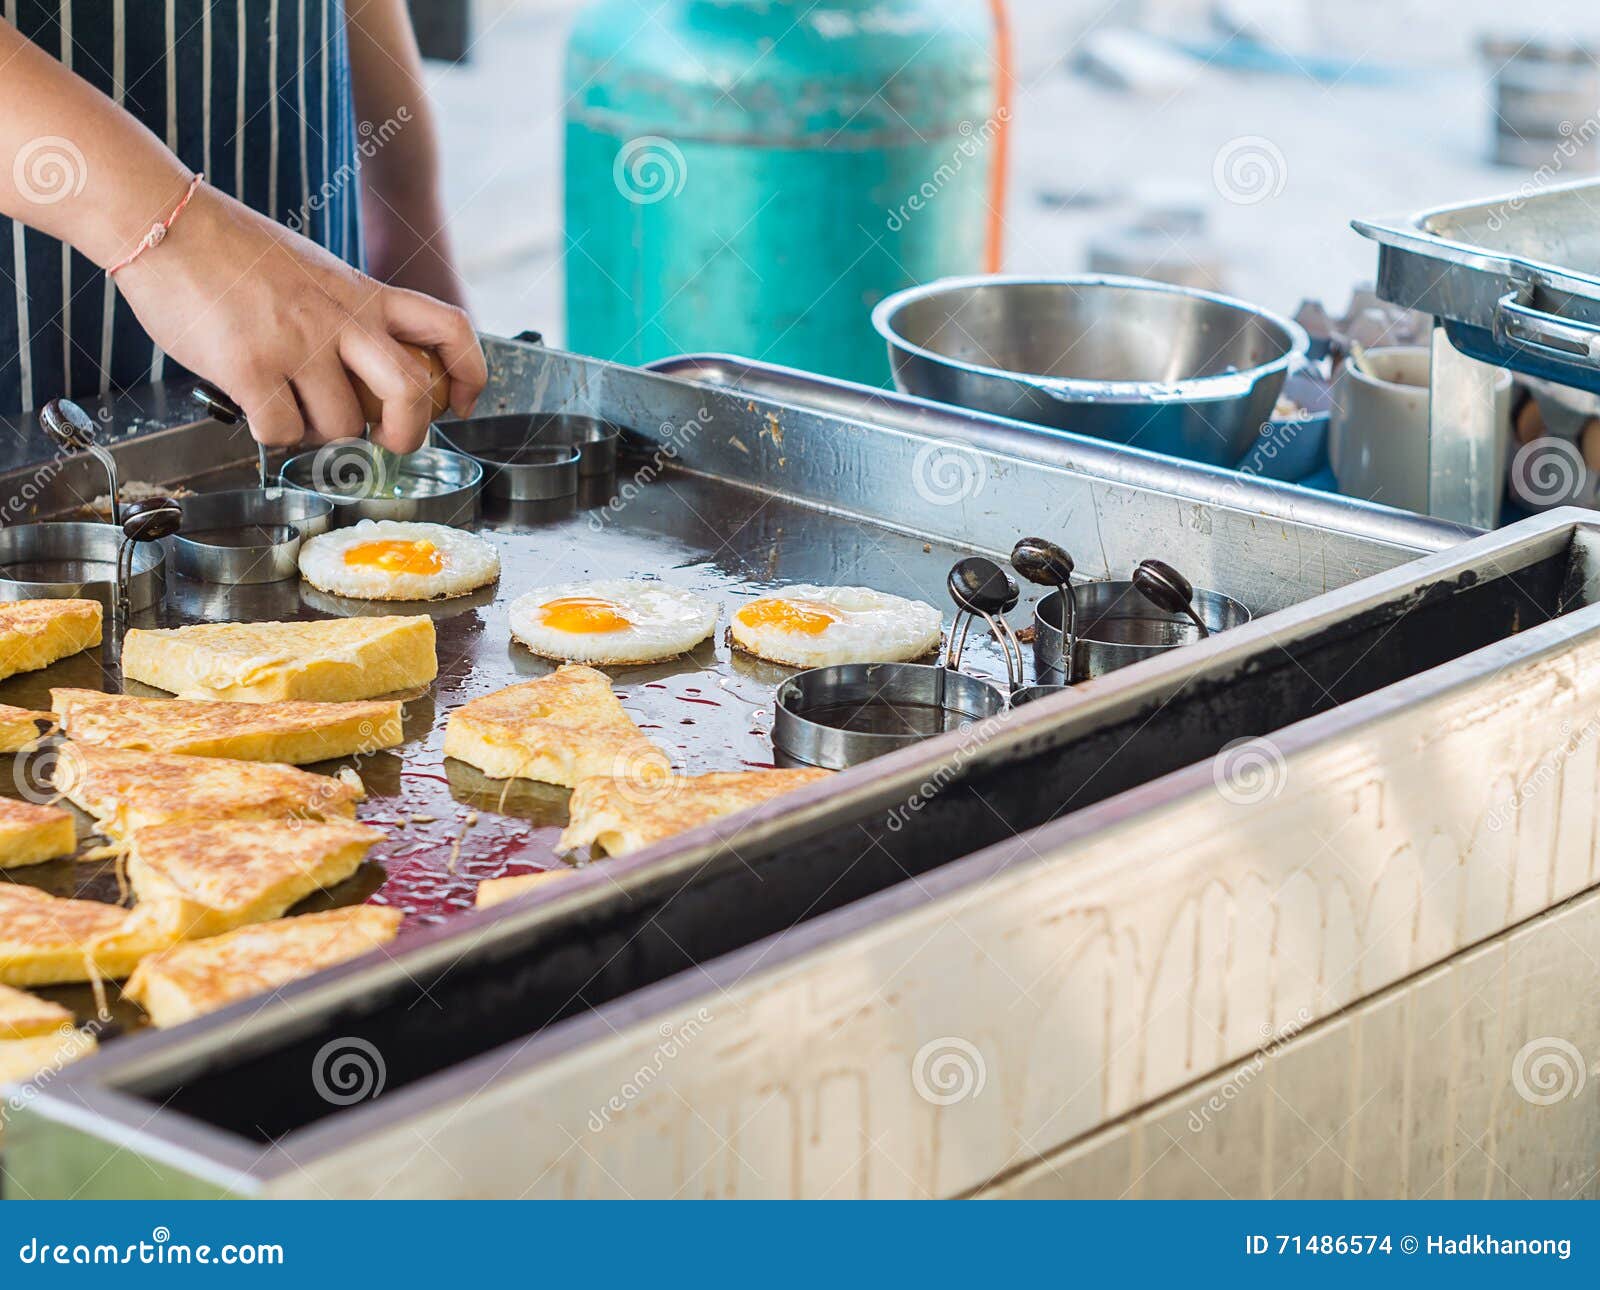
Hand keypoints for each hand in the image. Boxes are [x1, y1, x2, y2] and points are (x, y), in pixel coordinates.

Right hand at [115, 183, 485, 450]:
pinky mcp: (253, 368)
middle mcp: (343, 320)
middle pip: (414, 394)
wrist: (165, 221)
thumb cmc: (233, 251)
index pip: (450, 329)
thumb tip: (368, 382)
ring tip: (292, 407)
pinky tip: (256, 407)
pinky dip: (272, 434)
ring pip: (343, 428)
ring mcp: (299, 345)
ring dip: (320, 434)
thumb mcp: (317, 273)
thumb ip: (349, 318)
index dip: (472, 375)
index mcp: (365, 295)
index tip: (463, 404)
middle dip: (409, 434)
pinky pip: (282, 433)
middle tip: (389, 443)